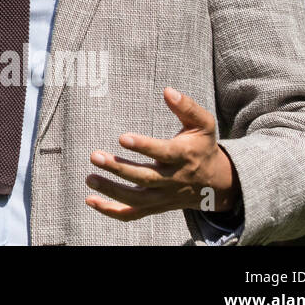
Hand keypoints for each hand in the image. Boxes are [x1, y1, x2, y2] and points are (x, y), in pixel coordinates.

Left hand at [84, 87, 239, 220]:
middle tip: (95, 156)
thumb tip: (168, 90)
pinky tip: (90, 201)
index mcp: (184, 156)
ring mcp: (163, 196)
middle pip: (144, 178)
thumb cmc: (202, 147)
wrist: (215, 184)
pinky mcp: (155, 206)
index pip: (163, 153)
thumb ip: (187, 107)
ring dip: (111, 190)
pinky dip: (112, 211)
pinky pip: (133, 214)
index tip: (122, 138)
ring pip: (136, 199)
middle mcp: (173, 179)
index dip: (144, 147)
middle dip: (119, 168)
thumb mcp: (204, 125)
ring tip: (89, 177)